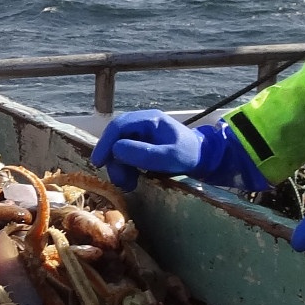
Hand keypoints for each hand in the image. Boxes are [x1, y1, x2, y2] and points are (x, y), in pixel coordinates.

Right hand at [90, 110, 267, 191]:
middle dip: (114, 161)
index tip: (99, 162)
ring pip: (117, 149)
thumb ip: (144, 153)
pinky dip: (125, 169)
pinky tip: (133, 180)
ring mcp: (141, 136)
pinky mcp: (141, 147)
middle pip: (115, 139)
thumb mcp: (169, 157)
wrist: (205, 160)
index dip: (105, 143)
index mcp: (149, 120)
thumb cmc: (190, 156)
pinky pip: (125, 156)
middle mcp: (142, 125)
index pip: (118, 126)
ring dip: (119, 168)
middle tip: (121, 181)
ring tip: (129, 184)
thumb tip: (116, 149)